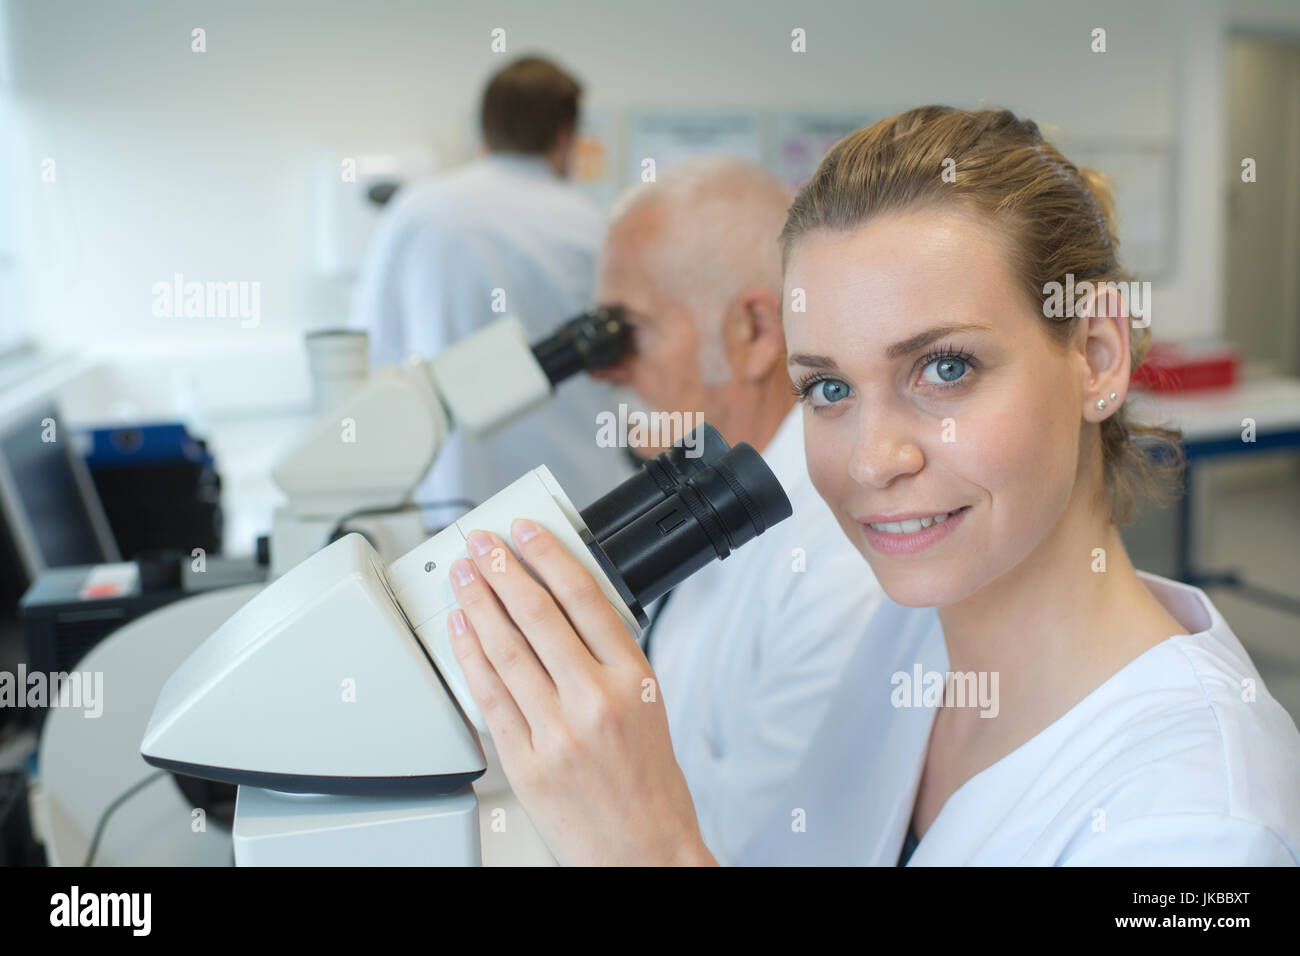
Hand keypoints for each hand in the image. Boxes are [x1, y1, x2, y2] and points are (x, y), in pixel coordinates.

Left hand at [446, 518, 716, 866]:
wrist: (644, 850)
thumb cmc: (649, 781)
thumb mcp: (649, 702)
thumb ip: (609, 654)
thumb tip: (561, 605)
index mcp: (634, 678)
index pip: (584, 597)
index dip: (548, 554)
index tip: (525, 531)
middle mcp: (597, 700)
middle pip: (538, 616)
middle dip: (502, 570)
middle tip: (480, 543)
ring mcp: (558, 732)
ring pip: (506, 650)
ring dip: (478, 604)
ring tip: (462, 576)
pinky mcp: (526, 762)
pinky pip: (490, 697)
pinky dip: (470, 657)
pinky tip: (460, 631)